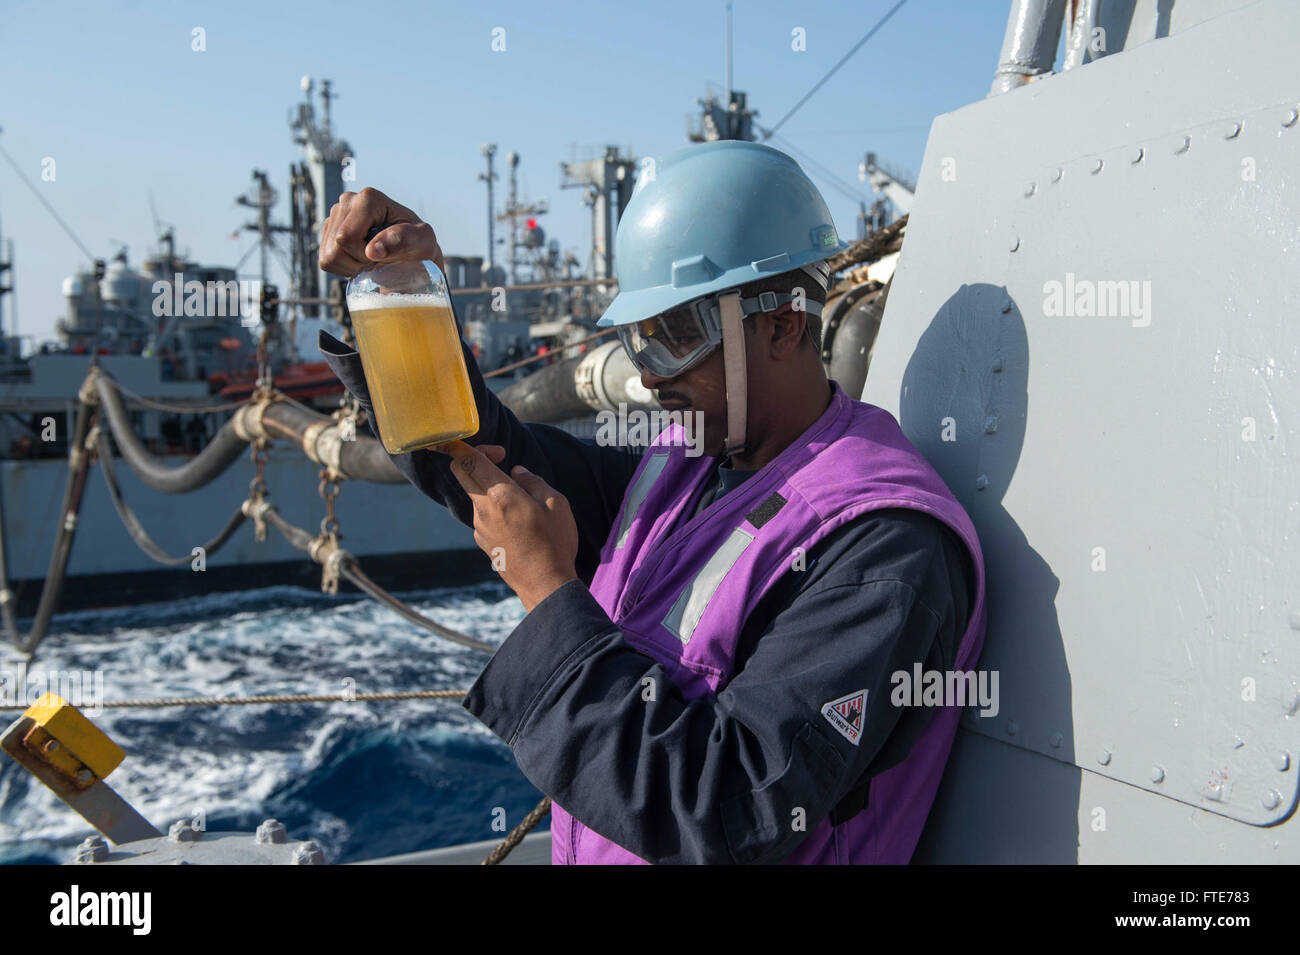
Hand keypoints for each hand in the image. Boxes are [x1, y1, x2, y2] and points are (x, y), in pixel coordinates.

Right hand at [318, 187, 445, 276]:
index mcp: (368, 198)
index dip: (363, 255)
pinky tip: (361, 260)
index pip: (346, 237)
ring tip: (371, 259)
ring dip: (351, 266)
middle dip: (358, 261)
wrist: (413, 253)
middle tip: (379, 260)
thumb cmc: (420, 245)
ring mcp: (336, 214)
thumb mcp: (422, 242)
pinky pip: (325, 261)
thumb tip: (372, 250)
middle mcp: (348, 200)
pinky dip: (343, 268)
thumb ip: (403, 240)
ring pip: (328, 256)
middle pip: (336, 246)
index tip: (385, 255)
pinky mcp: (329, 229)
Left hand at [442, 442, 579, 612]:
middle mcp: (482, 509)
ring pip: (474, 495)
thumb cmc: (554, 543)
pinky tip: (518, 522)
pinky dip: (494, 509)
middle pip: (461, 474)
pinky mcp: (482, 541)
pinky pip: (482, 515)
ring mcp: (479, 527)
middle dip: (475, 461)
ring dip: (490, 488)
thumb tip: (517, 472)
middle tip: (501, 462)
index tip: (498, 450)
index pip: (468, 460)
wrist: (545, 585)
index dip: (473, 446)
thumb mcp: (556, 503)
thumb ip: (533, 481)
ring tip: (522, 501)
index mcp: (500, 495)